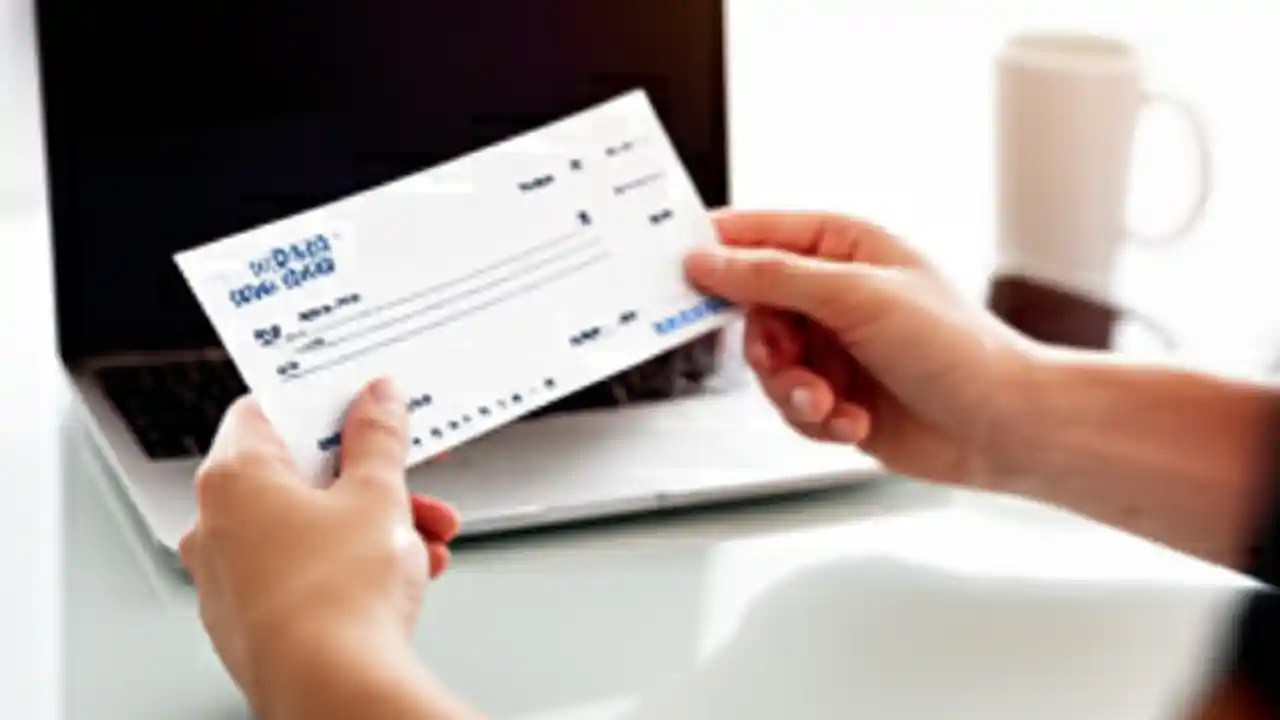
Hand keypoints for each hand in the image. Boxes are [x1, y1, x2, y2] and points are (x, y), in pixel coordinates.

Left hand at [180, 379, 463, 717]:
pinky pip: (305, 571)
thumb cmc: (339, 597)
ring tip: (426, 538)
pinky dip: (351, 564)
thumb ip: (378, 437)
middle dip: (368, 477)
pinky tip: (405, 573)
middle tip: (409, 475)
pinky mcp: (252, 620)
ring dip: (372, 524)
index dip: (322, 404)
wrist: (334, 690)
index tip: (363, 405)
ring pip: (308, 527)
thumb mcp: (377, 495)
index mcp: (233, 479)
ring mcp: (229, 579)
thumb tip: (377, 401)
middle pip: (297, 474)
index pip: (267, 410)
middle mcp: (215, 526)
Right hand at [685, 211, 1034, 483]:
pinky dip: (816, 418)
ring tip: (831, 403)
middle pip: (752, 310)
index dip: (715, 252)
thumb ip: (773, 277)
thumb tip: (709, 261)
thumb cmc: (957, 347)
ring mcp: (835, 345)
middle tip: (789, 362)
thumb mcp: (855, 296)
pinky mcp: (837, 394)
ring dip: (794, 391)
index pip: (756, 235)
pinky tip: (853, 422)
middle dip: (768, 348)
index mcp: (842, 246)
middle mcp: (835, 292)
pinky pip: (790, 405)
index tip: (679, 274)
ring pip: (767, 366)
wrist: (1003, 427)